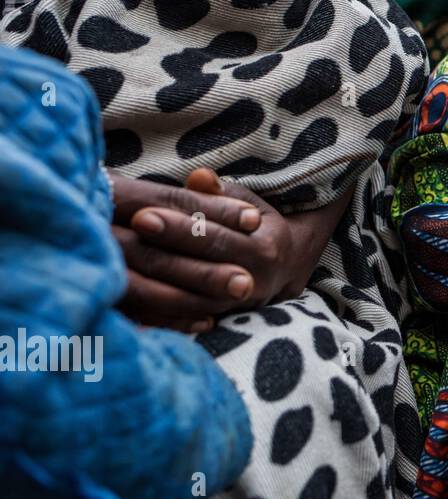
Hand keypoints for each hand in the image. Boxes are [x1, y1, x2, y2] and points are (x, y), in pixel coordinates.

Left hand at [111, 169, 263, 331]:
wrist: (284, 267)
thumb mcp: (247, 203)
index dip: (179, 229)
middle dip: (158, 254)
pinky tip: (123, 298)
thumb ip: (221, 193)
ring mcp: (233, 306)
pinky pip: (180, 321)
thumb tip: (198, 176)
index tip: (143, 215)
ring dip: (148, 284)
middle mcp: (253, 281)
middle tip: (118, 243)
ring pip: (187, 300)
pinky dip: (151, 313)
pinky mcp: (215, 320)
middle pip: (199, 269)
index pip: (215, 237)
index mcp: (263, 247)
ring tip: (113, 265)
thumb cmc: (256, 225)